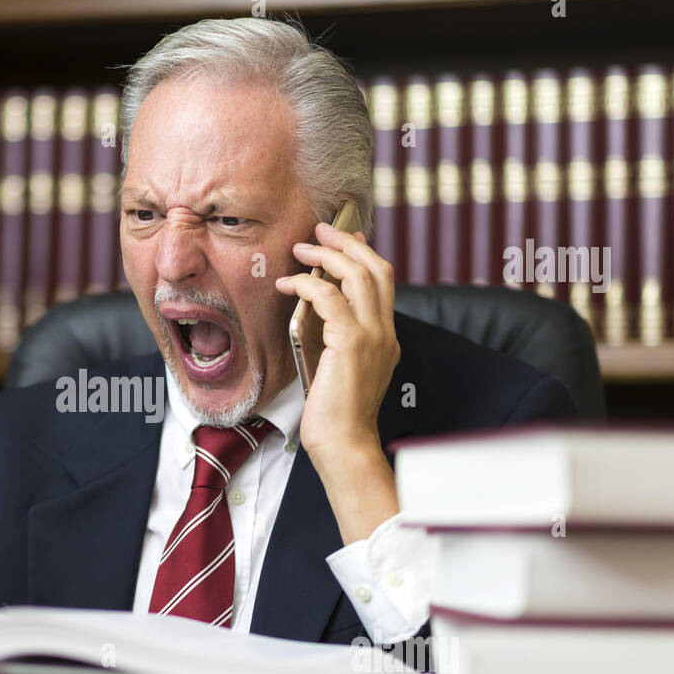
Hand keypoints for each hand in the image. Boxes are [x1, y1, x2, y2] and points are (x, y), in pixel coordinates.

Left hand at [274, 223, 400, 542]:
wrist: (344, 444)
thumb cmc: (335, 415)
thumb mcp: (338, 369)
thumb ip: (335, 340)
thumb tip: (313, 311)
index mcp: (385, 338)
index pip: (382, 282)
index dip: (363, 254)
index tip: (343, 238)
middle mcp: (384, 332)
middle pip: (375, 268)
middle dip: (346, 243)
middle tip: (320, 229)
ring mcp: (372, 336)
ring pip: (357, 275)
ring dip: (326, 256)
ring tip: (300, 249)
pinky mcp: (350, 342)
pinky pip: (329, 297)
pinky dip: (307, 283)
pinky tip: (288, 285)